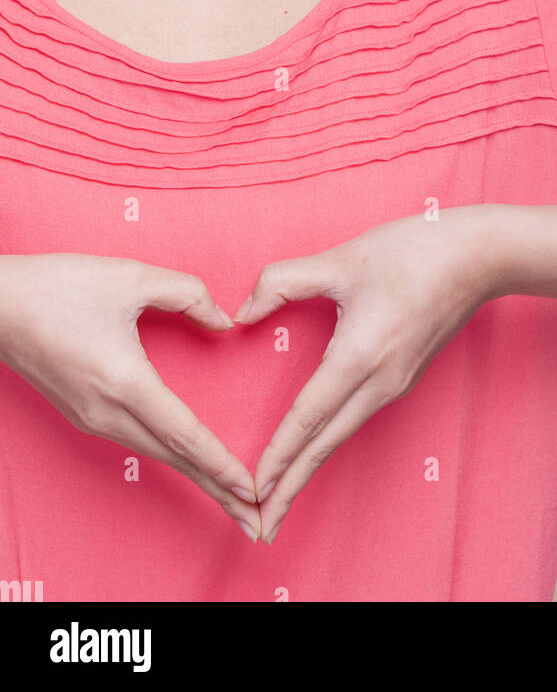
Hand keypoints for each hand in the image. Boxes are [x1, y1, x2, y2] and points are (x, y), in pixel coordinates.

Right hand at [0, 253, 261, 540]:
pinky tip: (189, 459)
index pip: (182, 433)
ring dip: (196, 474)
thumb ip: (187, 294)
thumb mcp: (131, 277)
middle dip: (218, 488)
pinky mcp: (83, 413)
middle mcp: (106, 411)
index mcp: (123, 381)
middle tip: (257, 517)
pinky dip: (171, 455)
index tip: (250, 488)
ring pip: (155, 453)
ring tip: (232, 496)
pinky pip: (137, 441)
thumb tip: (223, 320)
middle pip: (174, 457)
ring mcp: (91, 417)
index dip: (220, 462)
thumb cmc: (59, 286)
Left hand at [232, 208, 498, 543]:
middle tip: (258, 527)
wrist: (478, 257)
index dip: (277, 456)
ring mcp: (395, 384)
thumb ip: (281, 282)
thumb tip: (241, 313)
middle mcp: (380, 381)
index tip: (250, 488)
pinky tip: (314, 450)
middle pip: (325, 445)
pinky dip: (328, 443)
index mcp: (360, 355)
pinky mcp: (403, 378)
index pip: (308, 419)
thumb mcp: (340, 259)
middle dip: (290, 488)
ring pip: (342, 436)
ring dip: (308, 469)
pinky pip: (357, 419)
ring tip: (279, 499)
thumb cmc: (412, 251)